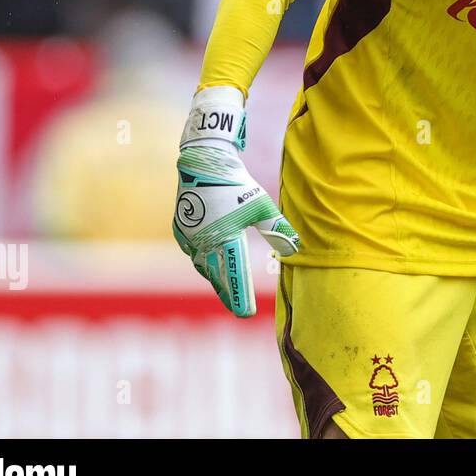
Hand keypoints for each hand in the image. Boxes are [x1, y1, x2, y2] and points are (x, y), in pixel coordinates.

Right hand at [173, 87, 298, 316]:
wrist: (204, 160)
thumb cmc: (236, 183)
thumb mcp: (261, 206)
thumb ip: (277, 229)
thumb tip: (294, 250)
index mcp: (222, 240)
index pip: (233, 276)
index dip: (240, 296)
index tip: (246, 314)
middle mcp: (201, 242)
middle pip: (216, 275)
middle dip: (228, 292)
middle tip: (237, 309)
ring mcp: (188, 236)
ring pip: (202, 265)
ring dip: (214, 278)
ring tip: (225, 290)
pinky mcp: (181, 227)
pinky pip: (193, 252)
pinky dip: (202, 262)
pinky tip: (208, 266)